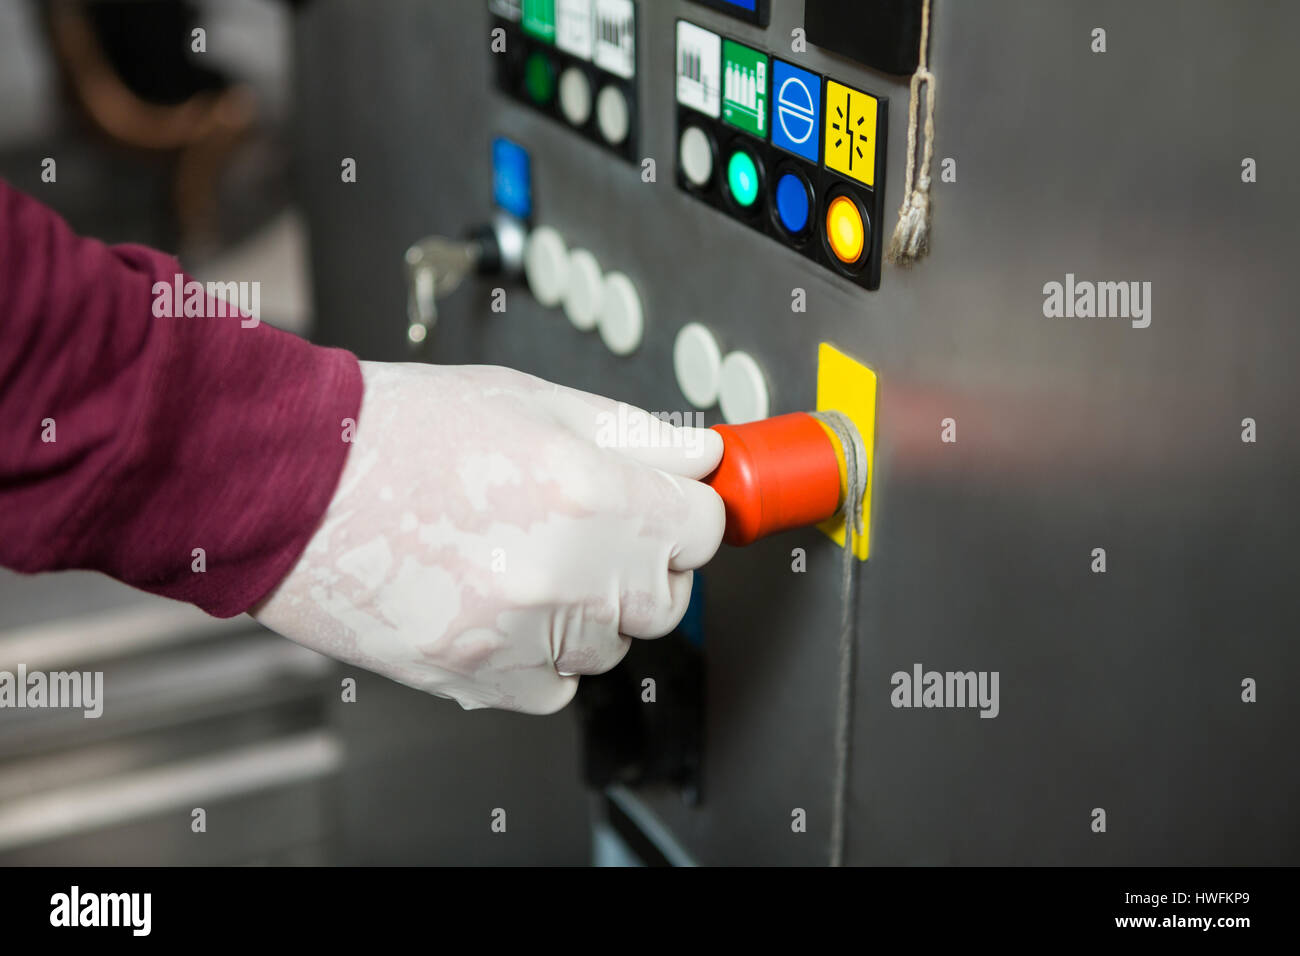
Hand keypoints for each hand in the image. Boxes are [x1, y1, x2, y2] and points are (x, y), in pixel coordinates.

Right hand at [252, 361, 724, 713]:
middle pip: (668, 596)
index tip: (668, 506)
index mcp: (585, 489)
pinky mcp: (478, 678)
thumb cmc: (396, 432)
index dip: (686, 510)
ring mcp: (519, 635)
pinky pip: (557, 686)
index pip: (701, 526)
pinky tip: (501, 603)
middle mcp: (562, 571)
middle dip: (645, 560)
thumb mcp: (531, 398)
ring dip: (592, 610)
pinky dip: (544, 653)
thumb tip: (700, 459)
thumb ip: (633, 435)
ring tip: (529, 559)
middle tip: (595, 527)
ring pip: (613, 646)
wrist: (289, 484)